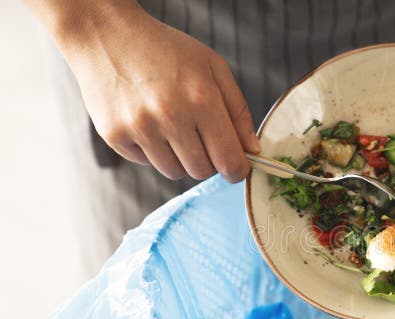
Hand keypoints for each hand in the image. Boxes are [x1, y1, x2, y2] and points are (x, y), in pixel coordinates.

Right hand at [55, 3, 258, 181]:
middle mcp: (170, 115)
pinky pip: (146, 163)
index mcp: (201, 98)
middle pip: (201, 171)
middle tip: (201, 136)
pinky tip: (147, 121)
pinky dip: (152, 150)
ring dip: (179, 157)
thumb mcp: (213, 67)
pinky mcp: (114, 135)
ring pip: (173, 172)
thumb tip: (252, 150)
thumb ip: (238, 111)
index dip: (237, 169)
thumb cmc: (166, 50)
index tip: (237, 167)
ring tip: (172, 125)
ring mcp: (139, 127)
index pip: (228, 160)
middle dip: (208, 160)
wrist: (106, 35)